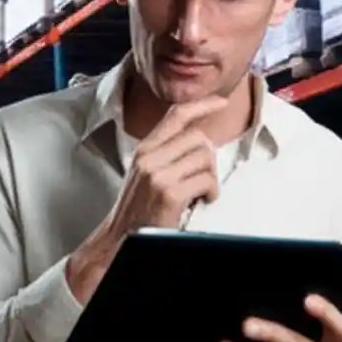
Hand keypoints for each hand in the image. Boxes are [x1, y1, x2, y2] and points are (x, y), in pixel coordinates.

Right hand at [66, 97, 225, 303]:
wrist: (121, 239)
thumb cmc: (139, 209)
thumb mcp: (146, 173)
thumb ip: (166, 153)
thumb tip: (199, 141)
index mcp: (144, 149)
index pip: (176, 116)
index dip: (201, 105)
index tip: (220, 102)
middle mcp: (149, 157)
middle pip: (198, 138)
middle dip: (209, 159)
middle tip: (202, 179)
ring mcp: (158, 174)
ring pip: (205, 157)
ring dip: (210, 177)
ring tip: (199, 192)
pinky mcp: (169, 193)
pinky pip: (206, 180)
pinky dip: (211, 192)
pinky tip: (201, 201)